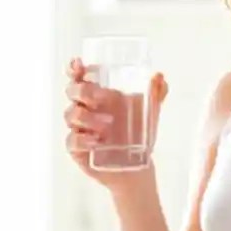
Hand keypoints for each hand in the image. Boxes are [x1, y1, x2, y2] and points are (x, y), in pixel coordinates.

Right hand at [62, 56, 166, 190]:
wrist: (137, 166)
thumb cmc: (138, 133)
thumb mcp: (149, 112)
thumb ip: (155, 94)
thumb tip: (159, 76)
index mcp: (96, 95)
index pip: (79, 78)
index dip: (74, 69)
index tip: (79, 64)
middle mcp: (84, 109)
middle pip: (72, 92)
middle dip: (83, 91)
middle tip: (101, 97)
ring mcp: (78, 129)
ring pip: (71, 115)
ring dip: (87, 117)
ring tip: (108, 126)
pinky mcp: (77, 149)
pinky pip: (72, 141)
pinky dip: (82, 139)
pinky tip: (95, 141)